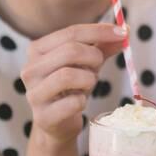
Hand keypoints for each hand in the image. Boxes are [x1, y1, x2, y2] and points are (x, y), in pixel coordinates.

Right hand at [20, 23, 125, 146]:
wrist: (57, 124)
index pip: (71, 32)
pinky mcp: (43, 116)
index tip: (124, 33)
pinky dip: (83, 101)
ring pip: (69, 76)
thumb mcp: (85, 64)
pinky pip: (73, 102)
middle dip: (94, 57)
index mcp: (37, 50)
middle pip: (70, 51)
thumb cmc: (70, 89)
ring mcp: (34, 93)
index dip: (100, 31)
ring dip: (88, 79)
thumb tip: (125, 31)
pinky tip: (79, 102)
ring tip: (88, 85)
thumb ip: (102, 47)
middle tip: (99, 66)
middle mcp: (30, 69)